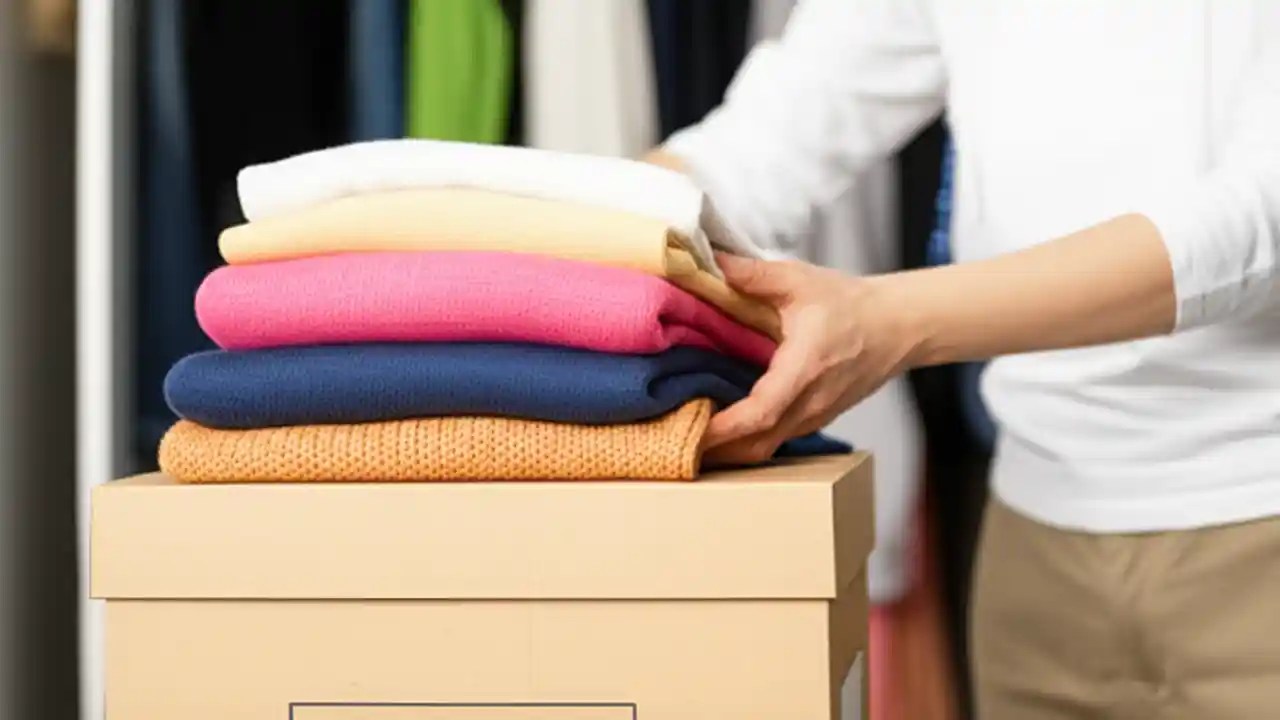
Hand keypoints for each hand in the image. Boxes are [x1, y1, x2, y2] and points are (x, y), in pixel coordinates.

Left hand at [705, 254, 922, 463]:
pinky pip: (775, 441)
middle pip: (756, 445)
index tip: (689, 429)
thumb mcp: (800, 280)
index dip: (723, 427)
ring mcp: (814, 417)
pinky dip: (745, 442)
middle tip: (671, 439)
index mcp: (805, 368)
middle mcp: (811, 402)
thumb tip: (711, 261)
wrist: (898, 327)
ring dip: (727, 451)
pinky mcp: (815, 420)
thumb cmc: (851, 304)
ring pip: (765, 449)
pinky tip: (719, 429)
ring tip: (686, 438)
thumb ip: (754, 274)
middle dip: (714, 450)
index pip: (761, 412)